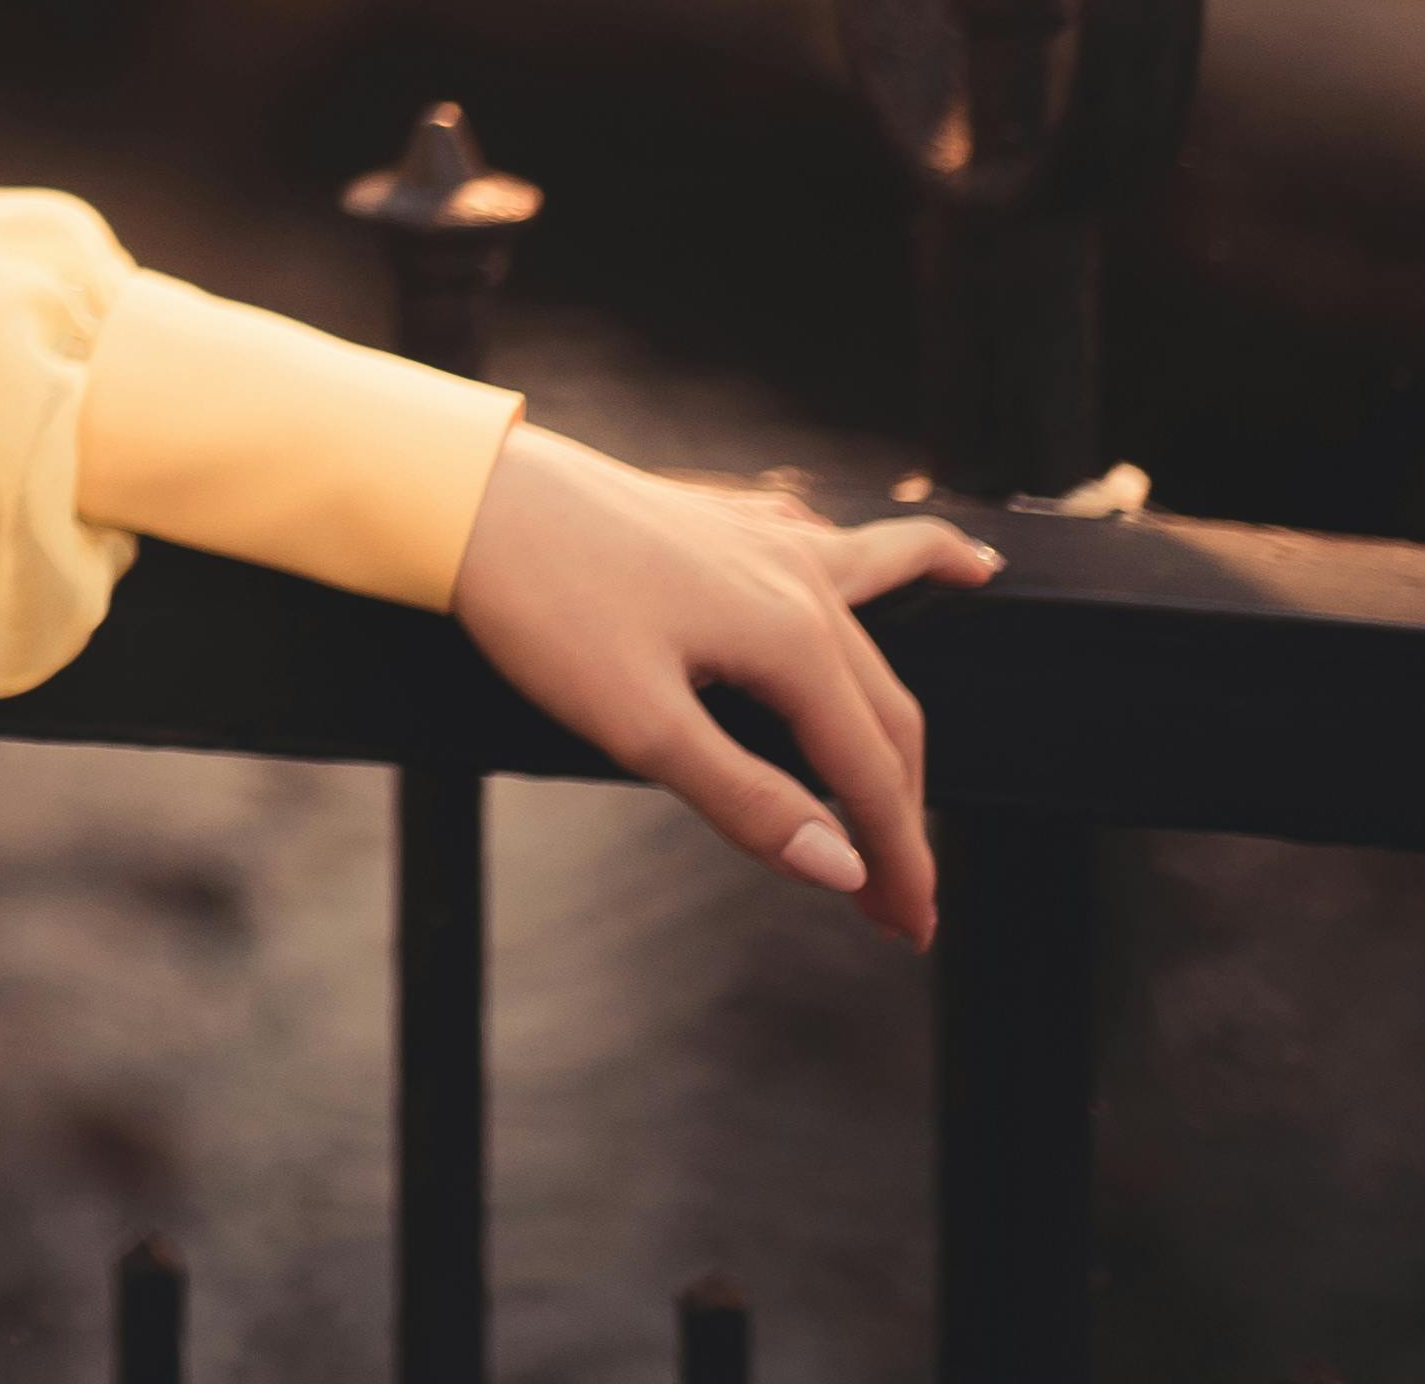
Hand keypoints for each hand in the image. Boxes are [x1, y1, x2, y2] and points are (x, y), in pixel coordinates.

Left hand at [446, 422, 1003, 949]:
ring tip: (934, 770)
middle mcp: (804, 584)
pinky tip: (954, 564)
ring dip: (903, 716)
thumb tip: (842, 868)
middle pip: (885, 716)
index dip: (896, 860)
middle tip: (898, 900)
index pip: (871, 775)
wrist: (469, 494)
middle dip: (901, 812)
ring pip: (876, 640)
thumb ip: (744, 798)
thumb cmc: (541, 605)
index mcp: (793, 639)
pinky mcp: (735, 524)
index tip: (910, 931)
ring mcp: (773, 544)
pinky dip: (914, 560)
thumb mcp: (636, 724)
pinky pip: (851, 549)